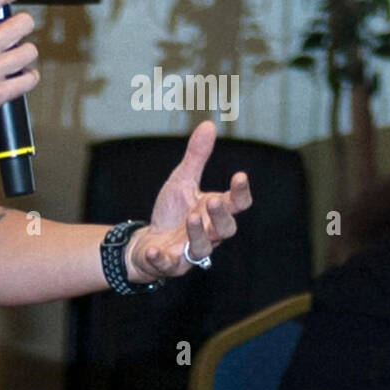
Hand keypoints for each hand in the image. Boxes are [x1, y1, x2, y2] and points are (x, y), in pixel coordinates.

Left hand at [124, 121, 252, 281]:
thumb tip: (208, 124)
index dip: (241, 193)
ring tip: (191, 218)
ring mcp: (191, 251)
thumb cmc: (172, 213)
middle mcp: (208, 233)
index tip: (239, 176)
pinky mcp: (172, 264)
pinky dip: (162, 259)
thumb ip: (197, 157)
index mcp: (214, 212)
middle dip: (221, 216)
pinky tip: (155, 251)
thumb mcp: (182, 180)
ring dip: (197, 234)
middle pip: (226, 229)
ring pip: (203, 248)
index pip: (237, 205)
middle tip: (214, 200)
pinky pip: (170, 265)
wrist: (148, 243)